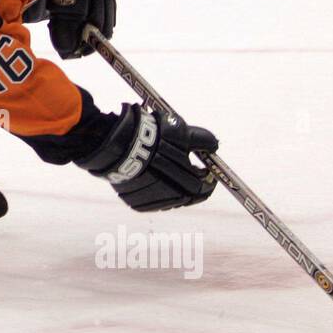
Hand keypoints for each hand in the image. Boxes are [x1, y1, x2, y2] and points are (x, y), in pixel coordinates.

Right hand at [75, 104, 218, 211]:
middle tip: (193, 177)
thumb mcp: (181, 130)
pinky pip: (151, 202)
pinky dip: (156, 194)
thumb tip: (214, 145)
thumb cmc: (152, 135)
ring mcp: (151, 200)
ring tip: (169, 175)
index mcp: (184, 180)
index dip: (208, 180)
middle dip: (194, 187)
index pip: (204, 187)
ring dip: (174, 190)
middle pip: (188, 197)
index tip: (207, 172)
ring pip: (170, 200)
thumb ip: (201, 140)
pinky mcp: (135, 202)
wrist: (118, 142)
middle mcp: (169, 195)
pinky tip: (154, 181)